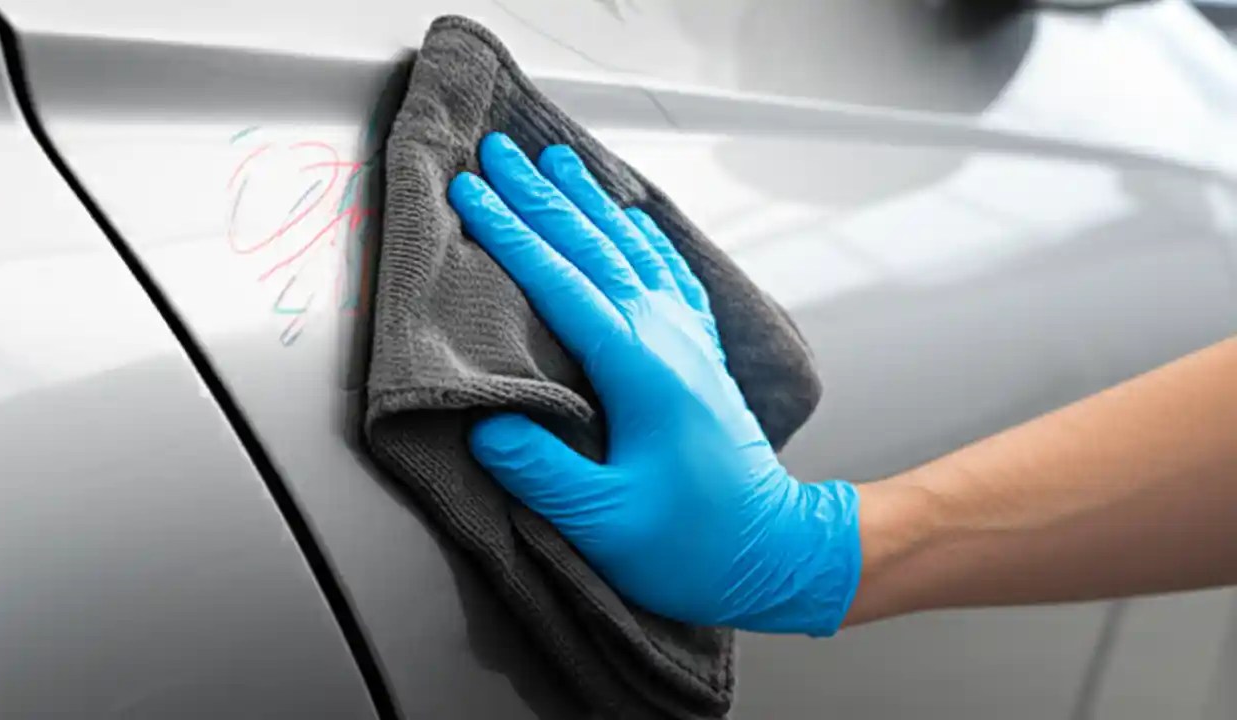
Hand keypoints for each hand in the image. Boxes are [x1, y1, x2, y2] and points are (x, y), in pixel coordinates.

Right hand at [447, 133, 860, 634]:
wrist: (777, 552)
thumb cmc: (694, 544)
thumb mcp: (606, 522)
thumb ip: (542, 470)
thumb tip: (486, 424)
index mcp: (640, 369)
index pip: (561, 283)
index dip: (511, 234)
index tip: (471, 192)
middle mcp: (667, 338)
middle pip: (594, 247)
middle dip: (541, 195)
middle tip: (500, 150)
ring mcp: (690, 340)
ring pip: (632, 248)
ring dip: (590, 201)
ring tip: (559, 159)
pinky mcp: (702, 353)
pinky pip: (668, 272)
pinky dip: (643, 236)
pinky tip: (632, 218)